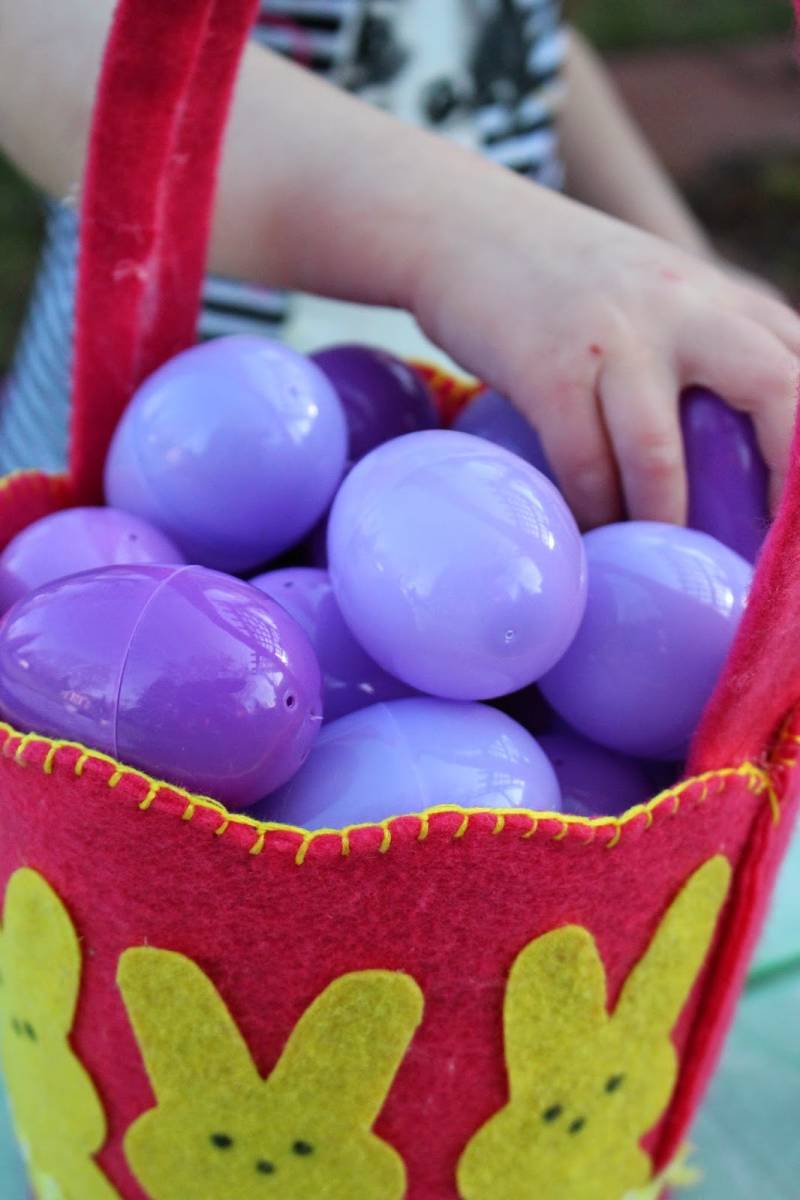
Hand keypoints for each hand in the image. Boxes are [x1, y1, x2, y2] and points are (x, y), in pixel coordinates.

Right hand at [413, 168, 799, 526]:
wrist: (461, 223)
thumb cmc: (564, 277)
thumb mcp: (658, 290)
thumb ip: (710, 341)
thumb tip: (748, 430)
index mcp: (718, 295)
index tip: (794, 515)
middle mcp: (682, 306)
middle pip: (774, 389)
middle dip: (785, 477)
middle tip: (759, 543)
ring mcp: (615, 335)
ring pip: (660, 452)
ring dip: (662, 521)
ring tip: (659, 558)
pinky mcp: (548, 366)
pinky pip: (582, 462)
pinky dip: (591, 510)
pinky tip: (590, 532)